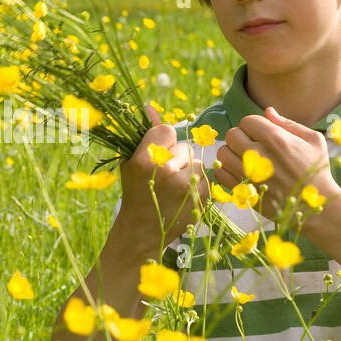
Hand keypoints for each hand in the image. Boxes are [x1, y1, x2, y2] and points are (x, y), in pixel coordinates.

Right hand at [114, 104, 210, 254]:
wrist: (141, 232)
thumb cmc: (135, 192)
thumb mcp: (131, 163)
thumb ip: (144, 134)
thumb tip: (150, 108)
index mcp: (144, 160)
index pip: (167, 130)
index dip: (164, 141)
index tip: (158, 154)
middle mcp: (164, 171)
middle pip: (184, 147)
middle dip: (177, 159)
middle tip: (164, 177)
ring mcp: (184, 185)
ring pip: (198, 162)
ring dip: (190, 171)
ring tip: (174, 188)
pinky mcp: (200, 198)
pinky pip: (208, 177)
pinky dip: (200, 185)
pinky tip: (184, 196)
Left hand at [212, 106, 339, 225]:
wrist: (315, 205)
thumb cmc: (316, 170)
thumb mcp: (313, 140)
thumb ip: (288, 123)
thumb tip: (267, 111)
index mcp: (276, 138)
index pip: (247, 121)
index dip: (252, 125)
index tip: (260, 134)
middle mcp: (259, 155)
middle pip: (231, 134)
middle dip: (240, 137)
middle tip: (251, 145)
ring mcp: (248, 174)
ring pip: (222, 153)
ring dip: (231, 153)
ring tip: (244, 158)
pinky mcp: (243, 191)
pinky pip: (220, 173)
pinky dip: (225, 170)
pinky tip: (238, 171)